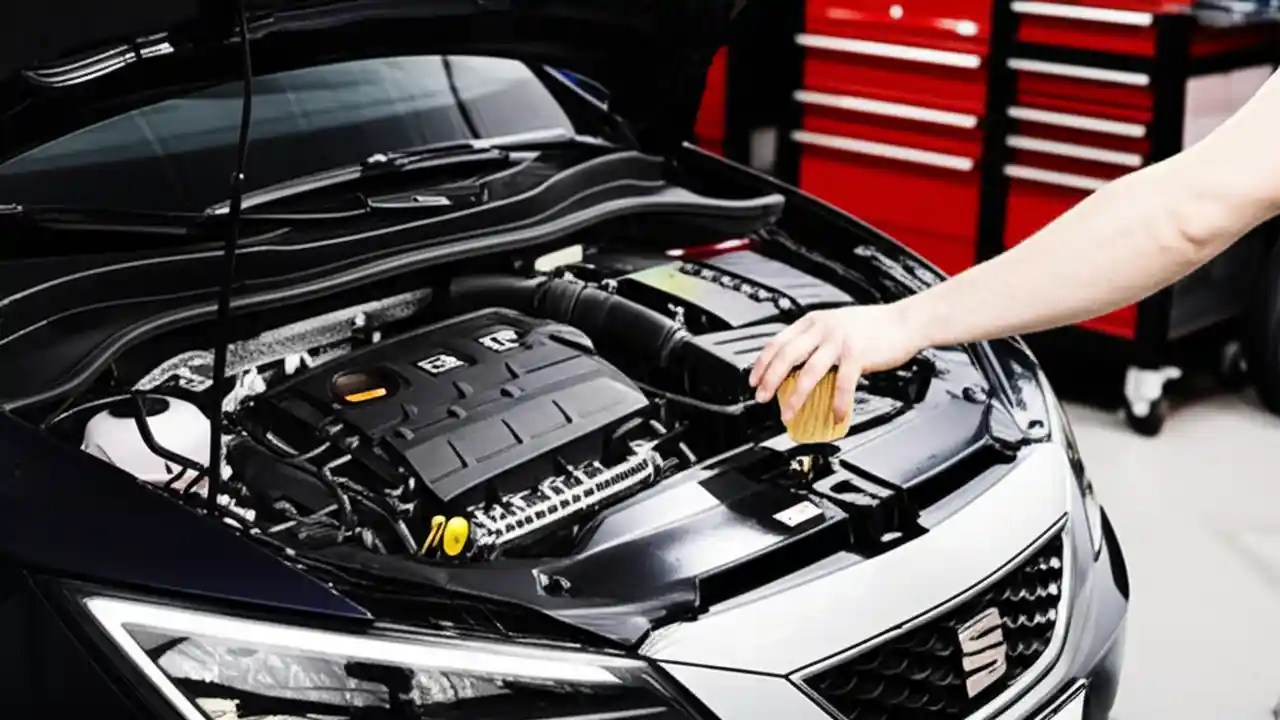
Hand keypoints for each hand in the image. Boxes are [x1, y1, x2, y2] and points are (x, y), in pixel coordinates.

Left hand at [749, 304, 921, 423]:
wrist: (905, 322)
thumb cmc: (873, 327)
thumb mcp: (836, 326)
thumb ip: (816, 342)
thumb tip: (797, 368)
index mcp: (814, 321)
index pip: (778, 341)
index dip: (762, 362)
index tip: (753, 379)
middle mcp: (823, 329)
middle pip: (786, 356)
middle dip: (769, 380)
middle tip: (761, 397)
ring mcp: (839, 341)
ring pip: (808, 372)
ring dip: (795, 397)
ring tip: (787, 413)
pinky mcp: (857, 355)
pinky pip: (842, 385)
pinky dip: (837, 404)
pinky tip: (835, 416)